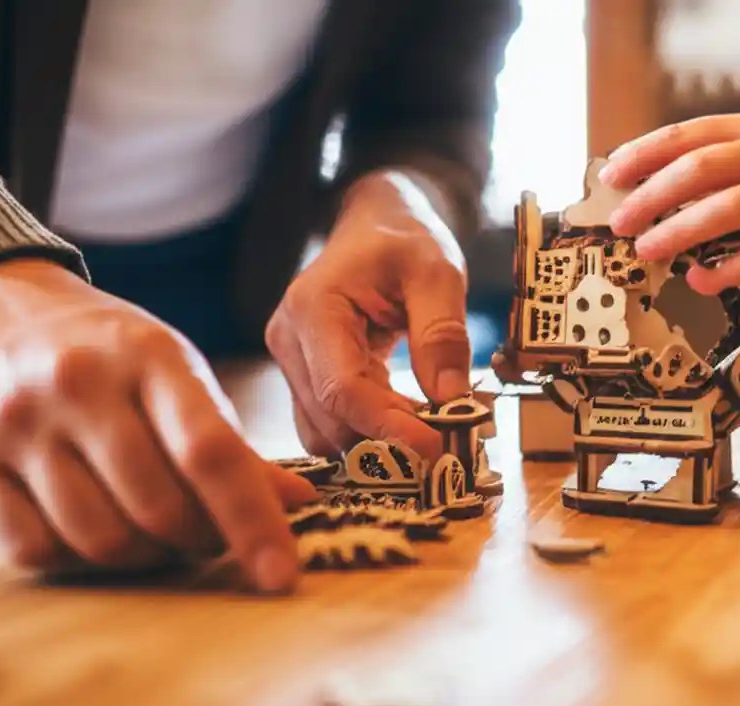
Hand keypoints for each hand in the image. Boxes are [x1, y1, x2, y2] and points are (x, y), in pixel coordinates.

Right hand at [0, 260, 317, 591]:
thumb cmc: (101, 348)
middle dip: (199, 538)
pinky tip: (97, 530)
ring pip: (100, 539)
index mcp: (146, 356)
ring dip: (144, 556)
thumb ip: (228, 440)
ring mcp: (14, 426)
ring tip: (155, 532)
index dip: (253, 521)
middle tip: (207, 531)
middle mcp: (76, 387)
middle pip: (158, 509)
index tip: (282, 573)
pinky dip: (81, 560)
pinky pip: (38, 550)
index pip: (211, 453)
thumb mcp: (171, 369)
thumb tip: (298, 502)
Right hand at [267, 170, 470, 458]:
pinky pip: (329, 424)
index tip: (436, 448)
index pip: (343, 389)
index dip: (389, 427)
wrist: (377, 224)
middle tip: (449, 444)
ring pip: (326, 432)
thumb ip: (442, 333)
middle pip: (331, 419)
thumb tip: (452, 400)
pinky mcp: (303, 377)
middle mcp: (288, 340)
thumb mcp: (438, 272)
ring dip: (377, 443)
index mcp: (313, 308)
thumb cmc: (405, 239)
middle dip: (388, 440)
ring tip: (431, 430)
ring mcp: (290, 362)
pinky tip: (407, 422)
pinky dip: (368, 433)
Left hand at [600, 113, 739, 294]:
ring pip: (728, 209)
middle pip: (700, 169)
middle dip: (652, 197)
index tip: (609, 179)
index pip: (685, 135)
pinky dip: (724, 271)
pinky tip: (698, 280)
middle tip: (620, 224)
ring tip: (647, 251)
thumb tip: (634, 188)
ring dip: (680, 231)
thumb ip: (706, 164)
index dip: (642, 156)